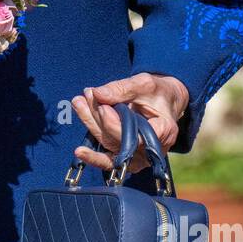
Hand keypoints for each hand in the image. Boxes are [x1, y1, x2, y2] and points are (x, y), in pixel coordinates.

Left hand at [70, 72, 189, 174]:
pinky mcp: (125, 156)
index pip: (136, 137)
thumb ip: (122, 89)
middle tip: (89, 96)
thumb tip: (97, 94)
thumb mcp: (144, 84)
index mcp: (164, 131)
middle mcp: (151, 149)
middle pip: (118, 140)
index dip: (115, 125)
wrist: (163, 102)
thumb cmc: (158, 93)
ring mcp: (137, 157)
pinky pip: (105, 154)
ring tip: (79, 101)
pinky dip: (90, 145)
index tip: (103, 107)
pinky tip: (78, 142)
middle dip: (100, 118)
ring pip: (108, 143)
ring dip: (91, 122)